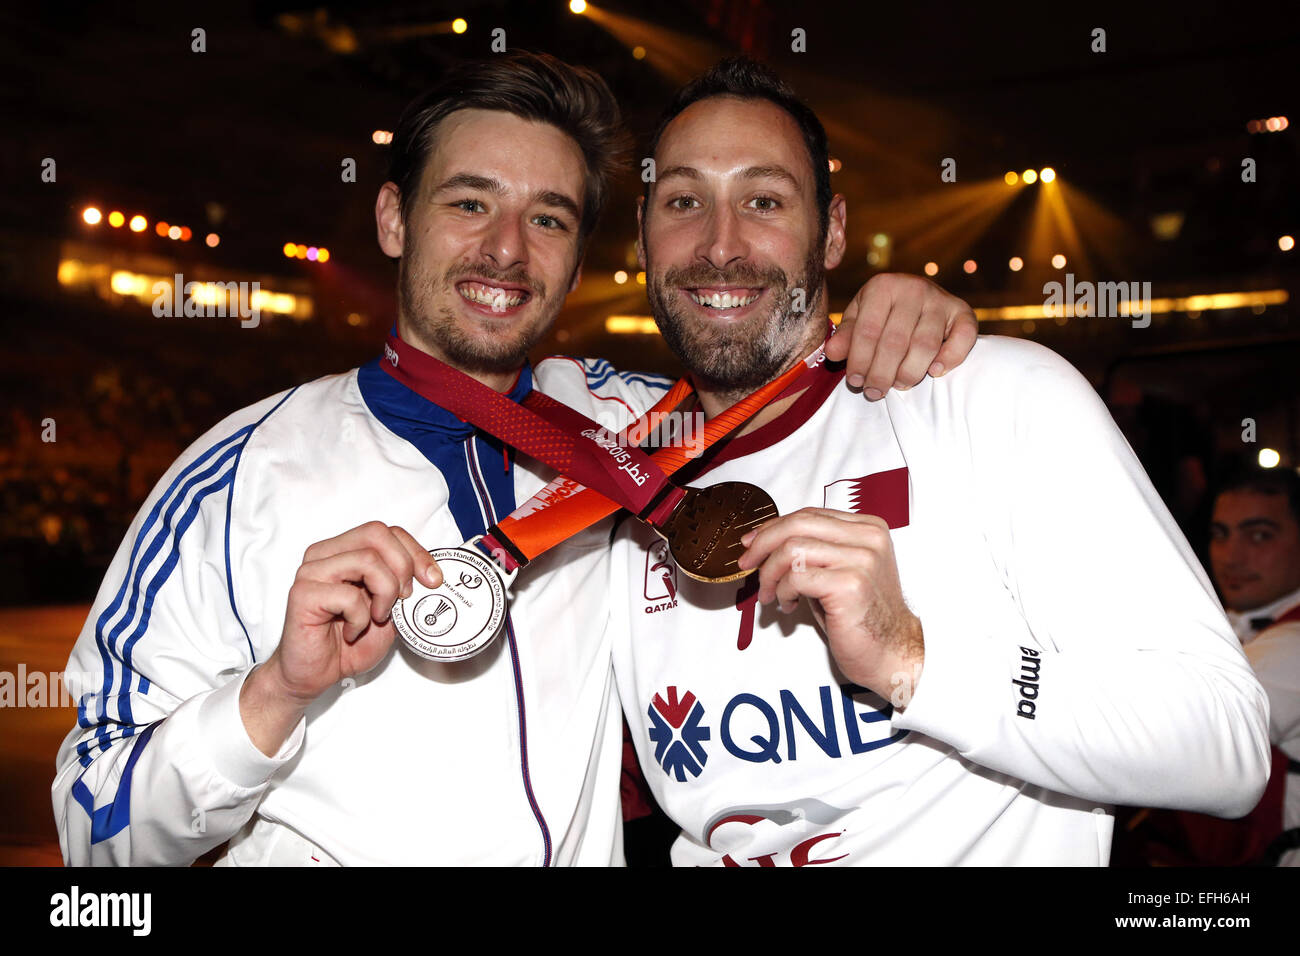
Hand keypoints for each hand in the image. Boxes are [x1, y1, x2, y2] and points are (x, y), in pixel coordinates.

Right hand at [240, 521, 441, 754]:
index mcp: (344, 551)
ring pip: (367, 560)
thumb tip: (430, 576)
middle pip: (376, 534)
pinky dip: (360, 618)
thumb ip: (402, 587)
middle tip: (403, 599)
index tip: (432, 580)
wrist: (315, 674)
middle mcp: (325, 555)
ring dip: (384, 593)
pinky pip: (347, 595)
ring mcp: (311, 572)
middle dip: (403, 567)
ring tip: (377, 617)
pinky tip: (351, 631)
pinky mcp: (303, 594)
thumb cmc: (347, 643)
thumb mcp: (388, 609)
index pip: (386, 531)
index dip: (415, 552)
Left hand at [737, 508, 922, 704]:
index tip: (751, 544)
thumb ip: (813, 552)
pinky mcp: (850, 584)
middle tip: (746, 565)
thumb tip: (764, 543)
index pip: (809, 515)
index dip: (773, 527)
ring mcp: (862, 559)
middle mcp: (868, 538)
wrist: (892, 653)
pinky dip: (783, 591)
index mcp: (867, 528)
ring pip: (792, 549)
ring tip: (770, 595)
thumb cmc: (860, 617)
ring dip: (770, 574)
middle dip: (763, 544)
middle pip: (798, 524)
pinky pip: (797, 577)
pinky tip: (788, 607)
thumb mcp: (838, 573)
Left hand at [826, 273, 977, 398]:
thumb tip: (832, 353)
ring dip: (910, 372)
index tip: (855, 382)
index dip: (859, 360)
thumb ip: (846, 335)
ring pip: (925, 345)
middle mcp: (913, 288)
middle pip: (895, 341)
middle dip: (882, 373)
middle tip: (874, 392)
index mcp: (883, 286)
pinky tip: (934, 372)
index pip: (868, 330)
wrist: (917, 295)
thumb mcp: (858, 318)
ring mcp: (940, 299)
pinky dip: (950, 358)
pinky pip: (963, 337)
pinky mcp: (964, 311)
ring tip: (898, 385)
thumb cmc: (881, 313)